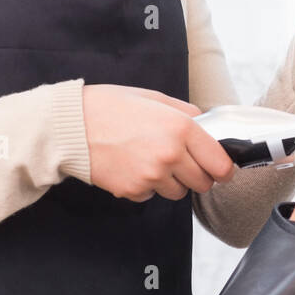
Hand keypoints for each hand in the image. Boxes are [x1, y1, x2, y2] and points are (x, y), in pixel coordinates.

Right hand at [80, 84, 234, 202]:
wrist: (71, 126)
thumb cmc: (111, 106)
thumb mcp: (155, 98)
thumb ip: (187, 113)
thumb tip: (208, 127)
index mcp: (181, 128)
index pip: (220, 164)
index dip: (224, 169)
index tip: (222, 169)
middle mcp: (170, 155)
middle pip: (203, 183)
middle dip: (199, 176)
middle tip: (185, 163)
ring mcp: (151, 176)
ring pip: (178, 192)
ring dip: (172, 182)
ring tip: (151, 160)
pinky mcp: (133, 191)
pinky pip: (151, 195)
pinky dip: (147, 186)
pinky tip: (132, 166)